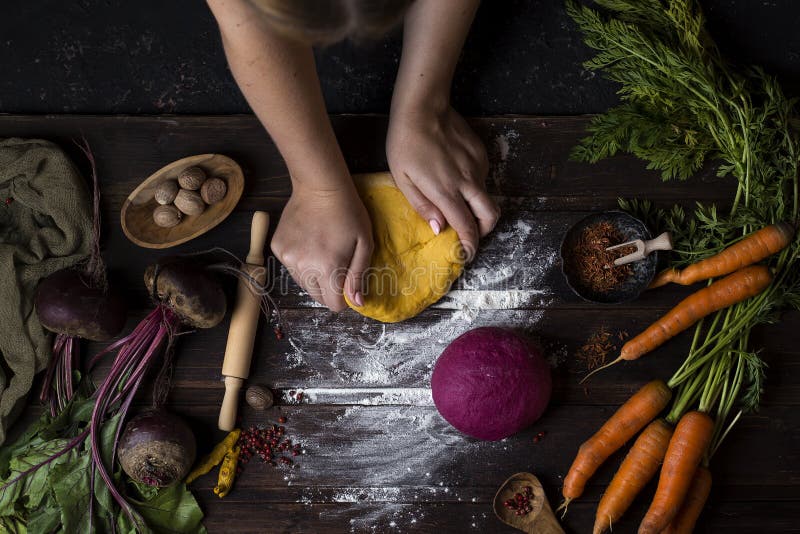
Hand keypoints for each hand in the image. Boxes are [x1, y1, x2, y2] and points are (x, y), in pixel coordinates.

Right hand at [271, 182, 373, 310]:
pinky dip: (300, 260)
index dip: (343, 298)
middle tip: (336, 263)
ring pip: (303, 282)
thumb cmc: (349, 213)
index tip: (347, 282)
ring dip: (313, 274)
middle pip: (316, 296)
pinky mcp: (277, 247)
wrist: (320, 187)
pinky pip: (291, 266)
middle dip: (328, 287)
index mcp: (328, 268)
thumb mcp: (365, 244)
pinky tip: (309, 242)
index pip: (333, 304)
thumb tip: (356, 304)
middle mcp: (304, 267)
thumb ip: (358, 276)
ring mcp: (287, 257)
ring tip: (322, 250)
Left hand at [386, 105, 498, 259]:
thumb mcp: (403, 180)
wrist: (422, 109)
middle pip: (490, 216)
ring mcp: (477, 166)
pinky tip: (456, 174)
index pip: (467, 227)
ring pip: (486, 196)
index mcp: (445, 191)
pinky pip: (483, 176)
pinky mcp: (481, 153)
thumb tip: (440, 229)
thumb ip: (423, 206)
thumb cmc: (405, 144)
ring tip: (457, 199)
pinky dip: (474, 184)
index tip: (467, 254)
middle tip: (471, 232)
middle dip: (484, 230)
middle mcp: (467, 181)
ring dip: (476, 205)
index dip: (470, 245)